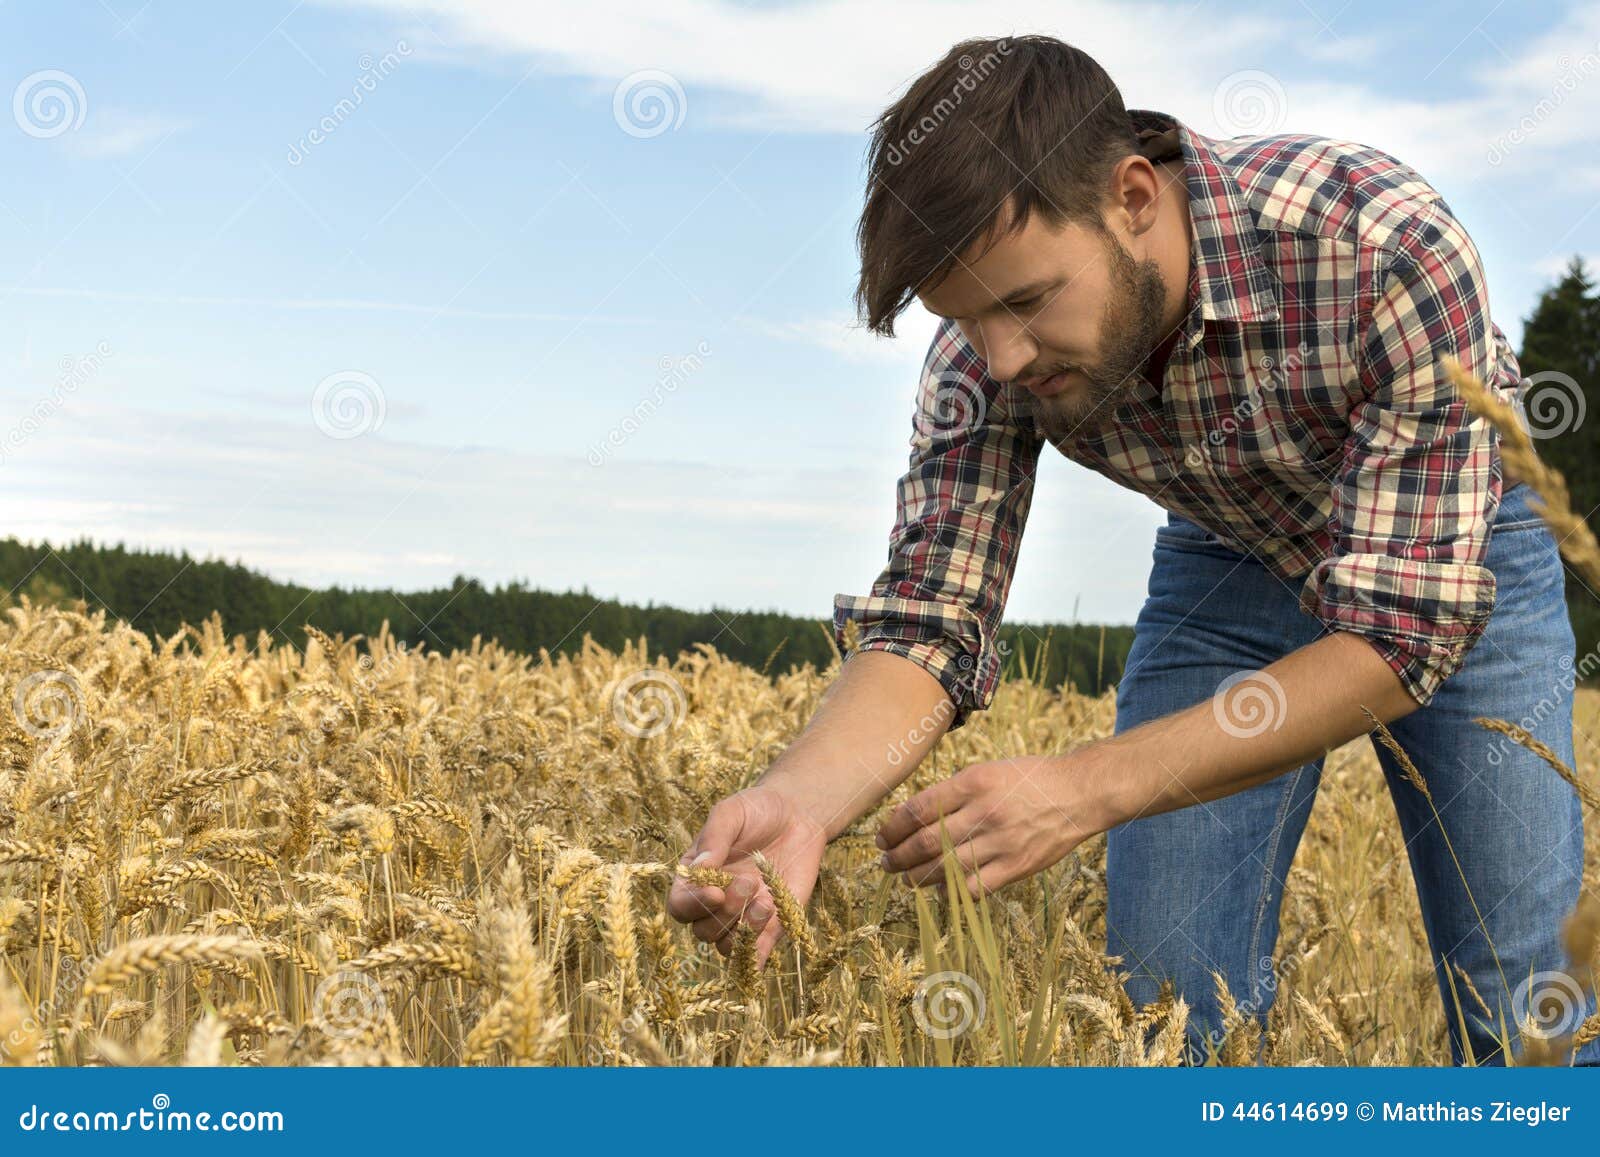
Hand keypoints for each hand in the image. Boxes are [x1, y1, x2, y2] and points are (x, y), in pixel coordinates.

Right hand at [665, 784, 826, 968]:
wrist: (798, 816)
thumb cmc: (757, 810)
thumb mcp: (732, 812)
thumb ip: (715, 837)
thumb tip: (700, 868)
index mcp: (696, 877)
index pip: (680, 905)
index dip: (693, 904)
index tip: (716, 890)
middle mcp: (714, 902)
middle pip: (703, 930)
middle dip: (725, 912)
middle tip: (748, 882)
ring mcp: (741, 917)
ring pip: (727, 946)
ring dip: (744, 933)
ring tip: (766, 902)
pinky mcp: (770, 926)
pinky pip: (757, 954)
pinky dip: (760, 952)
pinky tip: (772, 928)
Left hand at [875, 755, 1094, 897]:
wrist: (1078, 792)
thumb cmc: (1028, 778)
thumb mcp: (986, 771)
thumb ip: (953, 793)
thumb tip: (913, 815)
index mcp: (973, 783)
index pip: (918, 809)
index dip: (893, 827)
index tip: (882, 836)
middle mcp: (984, 812)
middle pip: (927, 842)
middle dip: (898, 856)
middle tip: (885, 861)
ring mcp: (1001, 842)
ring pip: (946, 868)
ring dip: (918, 877)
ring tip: (905, 878)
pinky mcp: (1017, 866)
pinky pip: (975, 887)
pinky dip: (953, 892)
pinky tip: (941, 891)